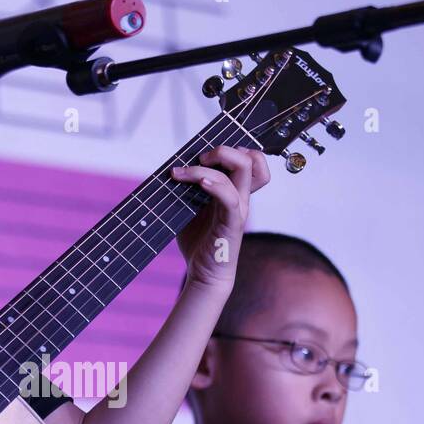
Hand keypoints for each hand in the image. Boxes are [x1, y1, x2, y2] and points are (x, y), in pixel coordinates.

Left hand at [170, 145, 269, 289]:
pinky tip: (198, 182)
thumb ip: (186, 188)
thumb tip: (170, 167)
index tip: (203, 154)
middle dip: (224, 149)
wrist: (204, 274)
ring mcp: (239, 209)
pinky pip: (230, 197)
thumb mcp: (188, 207)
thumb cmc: (198, 241)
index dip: (233, 149)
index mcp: (233, 191)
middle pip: (253, 158)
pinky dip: (215, 184)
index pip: (251, 160)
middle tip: (200, 158)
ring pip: (245, 170)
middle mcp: (241, 196)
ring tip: (188, 172)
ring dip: (214, 162)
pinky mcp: (232, 223)